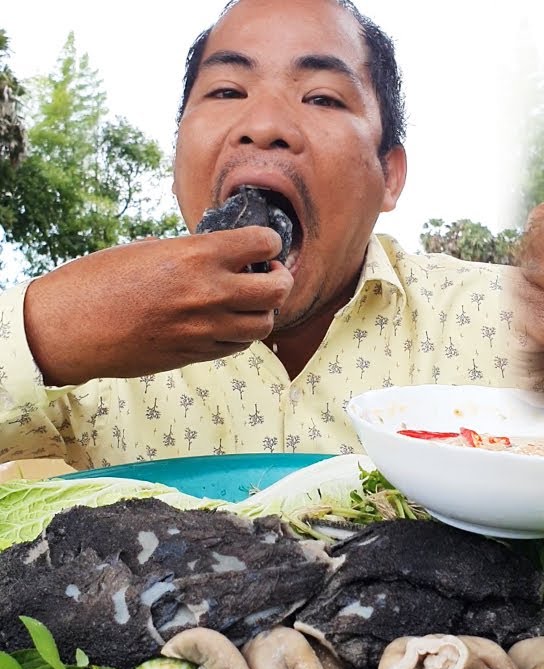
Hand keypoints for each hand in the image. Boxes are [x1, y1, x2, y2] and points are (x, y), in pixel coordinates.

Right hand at [24, 227, 292, 385]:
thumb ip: (191, 253)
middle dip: (280, 278)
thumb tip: (222, 254)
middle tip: (269, 273)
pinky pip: (238, 345)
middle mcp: (208, 292)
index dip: (268, 242)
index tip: (263, 245)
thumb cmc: (97, 281)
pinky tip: (227, 322)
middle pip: (277, 289)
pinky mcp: (195, 353)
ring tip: (249, 301)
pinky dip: (241, 332)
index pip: (263, 243)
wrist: (66, 328)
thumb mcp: (147, 250)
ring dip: (263, 310)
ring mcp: (204, 328)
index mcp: (196, 256)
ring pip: (264, 323)